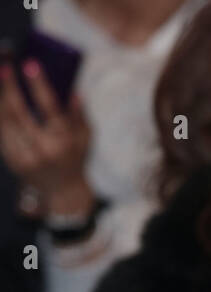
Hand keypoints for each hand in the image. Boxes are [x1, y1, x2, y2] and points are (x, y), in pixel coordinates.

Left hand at [0, 59, 91, 216]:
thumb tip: (74, 90)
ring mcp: (26, 158)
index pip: (50, 108)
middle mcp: (44, 151)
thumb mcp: (85, 137)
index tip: (29, 64)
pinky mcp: (14, 162)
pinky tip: (2, 100)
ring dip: (1, 97)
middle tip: (6, 66)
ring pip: (6, 121)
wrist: (63, 192)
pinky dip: (1, 114)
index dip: (38, 85)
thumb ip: (80, 114)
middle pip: (20, 112)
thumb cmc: (75, 157)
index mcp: (63, 142)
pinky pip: (2, 132)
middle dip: (10, 86)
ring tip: (2, 78)